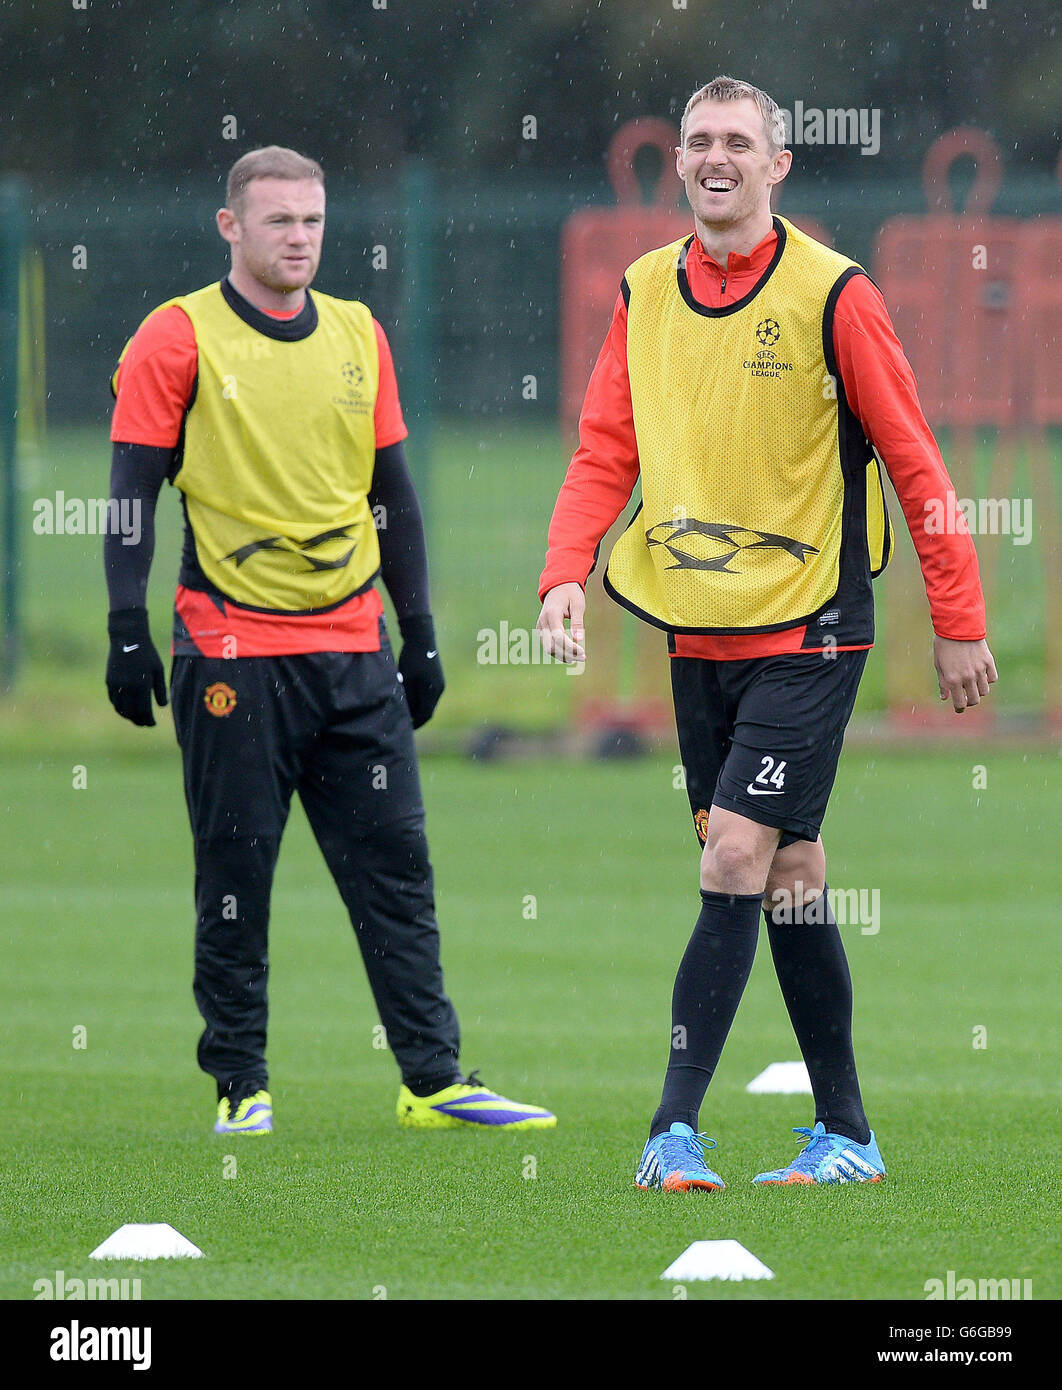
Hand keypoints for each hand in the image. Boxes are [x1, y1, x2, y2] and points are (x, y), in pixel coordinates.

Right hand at [106, 607, 167, 726]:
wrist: (127, 638)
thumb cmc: (147, 654)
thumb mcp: (158, 670)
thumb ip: (160, 689)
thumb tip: (162, 706)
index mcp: (142, 685)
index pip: (144, 711)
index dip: (148, 720)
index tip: (153, 724)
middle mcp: (128, 687)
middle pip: (131, 713)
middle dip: (138, 721)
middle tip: (144, 723)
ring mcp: (116, 685)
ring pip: (120, 708)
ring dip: (128, 716)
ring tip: (135, 718)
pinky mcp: (109, 681)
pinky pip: (113, 700)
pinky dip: (119, 707)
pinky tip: (126, 708)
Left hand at [398, 614, 443, 727]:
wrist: (421, 637)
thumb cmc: (412, 658)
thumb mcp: (406, 679)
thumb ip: (408, 696)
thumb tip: (406, 712)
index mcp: (433, 691)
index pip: (425, 714)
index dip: (415, 723)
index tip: (406, 729)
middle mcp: (439, 689)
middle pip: (428, 710)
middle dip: (416, 717)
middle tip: (404, 723)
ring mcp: (439, 683)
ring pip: (428, 702)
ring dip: (418, 708)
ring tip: (405, 712)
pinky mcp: (436, 677)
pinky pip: (429, 694)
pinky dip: (420, 699)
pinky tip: (409, 698)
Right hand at [536, 582, 585, 662]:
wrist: (558, 586)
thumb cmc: (570, 594)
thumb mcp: (578, 605)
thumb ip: (577, 622)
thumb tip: (579, 639)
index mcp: (551, 614)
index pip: (558, 637)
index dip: (570, 647)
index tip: (583, 653)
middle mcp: (543, 622)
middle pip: (551, 646)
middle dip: (567, 654)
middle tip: (583, 657)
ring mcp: (540, 627)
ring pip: (548, 648)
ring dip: (563, 656)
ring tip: (579, 657)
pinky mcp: (542, 631)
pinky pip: (548, 645)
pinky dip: (559, 652)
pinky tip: (571, 655)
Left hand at [933, 636, 997, 713]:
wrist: (957, 627)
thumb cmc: (944, 646)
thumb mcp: (939, 665)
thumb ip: (943, 683)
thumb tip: (945, 698)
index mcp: (954, 679)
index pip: (960, 703)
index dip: (959, 709)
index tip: (958, 708)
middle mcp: (968, 677)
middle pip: (974, 700)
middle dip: (969, 702)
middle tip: (965, 699)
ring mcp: (980, 670)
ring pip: (984, 691)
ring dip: (978, 692)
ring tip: (973, 687)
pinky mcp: (988, 662)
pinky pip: (992, 678)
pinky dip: (988, 680)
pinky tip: (981, 676)